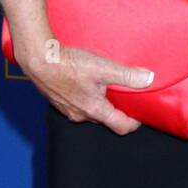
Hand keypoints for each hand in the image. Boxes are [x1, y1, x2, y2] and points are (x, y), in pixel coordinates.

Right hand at [17, 38, 151, 134]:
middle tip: (125, 93)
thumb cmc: (68, 65)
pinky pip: (79, 104)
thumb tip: (148, 79)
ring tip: (106, 85)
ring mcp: (69, 110)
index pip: (121, 126)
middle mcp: (81, 115)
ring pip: (92, 110)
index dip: (134, 121)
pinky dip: (87, 96)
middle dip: (117, 108)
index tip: (140, 112)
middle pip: (106, 118)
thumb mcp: (103, 67)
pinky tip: (86, 81)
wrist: (39, 60)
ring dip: (101, 101)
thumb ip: (126, 75)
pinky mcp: (60, 102)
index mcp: (95, 110)